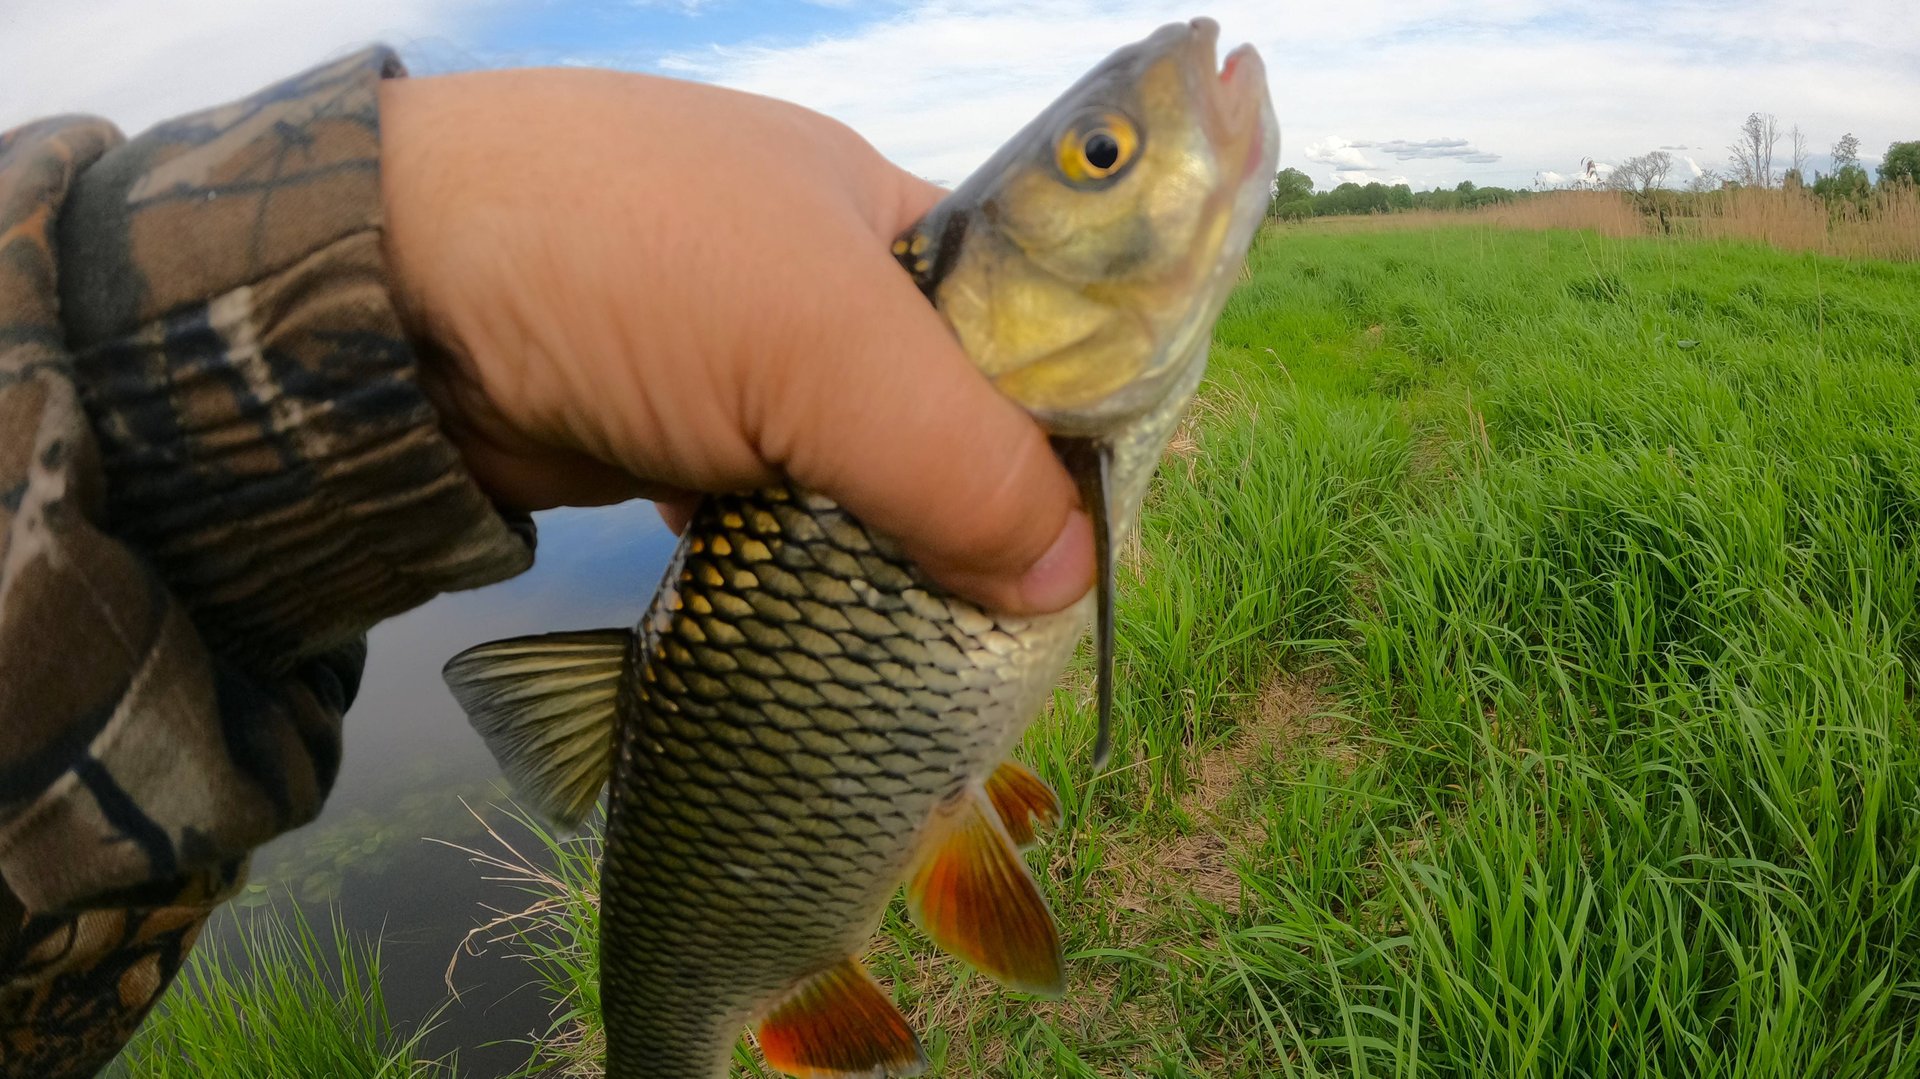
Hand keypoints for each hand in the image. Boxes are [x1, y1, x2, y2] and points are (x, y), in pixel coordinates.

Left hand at [378, 69, 1091, 614]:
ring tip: (942, 642)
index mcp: (883, 213)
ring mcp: (743, 365)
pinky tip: (841, 629)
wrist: (383, 300)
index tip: (1096, 534)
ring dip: (895, 554)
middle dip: (983, 509)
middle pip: (950, 412)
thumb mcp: (825, 345)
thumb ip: (960, 459)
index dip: (1074, 421)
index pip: (1030, 317)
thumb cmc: (630, 265)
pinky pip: (781, 518)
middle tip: (1019, 614)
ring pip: (864, 475)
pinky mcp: (677, 440)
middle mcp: (824, 283)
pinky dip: (809, 572)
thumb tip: (1067, 578)